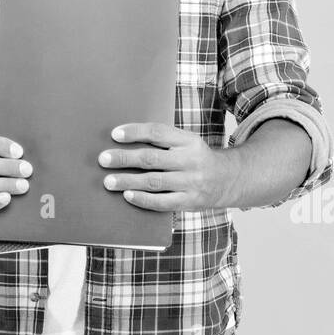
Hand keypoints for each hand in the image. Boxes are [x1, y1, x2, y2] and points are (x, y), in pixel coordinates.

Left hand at [98, 122, 238, 211]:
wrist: (229, 179)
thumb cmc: (197, 158)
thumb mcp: (187, 142)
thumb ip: (163, 140)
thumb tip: (125, 139)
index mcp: (189, 141)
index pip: (158, 132)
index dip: (135, 132)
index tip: (115, 134)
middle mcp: (191, 161)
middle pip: (152, 158)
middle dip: (125, 159)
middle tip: (103, 159)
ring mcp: (191, 183)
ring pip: (154, 181)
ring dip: (128, 181)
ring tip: (108, 181)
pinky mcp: (189, 202)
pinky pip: (162, 202)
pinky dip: (143, 199)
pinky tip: (127, 196)